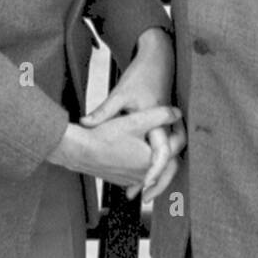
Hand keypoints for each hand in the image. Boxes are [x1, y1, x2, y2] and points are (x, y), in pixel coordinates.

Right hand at [50, 106, 180, 186]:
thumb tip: (177, 112)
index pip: (174, 149)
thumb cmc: (104, 137)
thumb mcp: (134, 121)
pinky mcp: (121, 180)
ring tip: (158, 142)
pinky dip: (142, 165)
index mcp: (150, 161)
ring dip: (156, 158)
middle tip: (174, 134)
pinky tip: (138, 152)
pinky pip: (137, 174)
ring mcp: (131, 180)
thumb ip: (159, 115)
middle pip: (166, 163)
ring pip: (151, 169)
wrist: (78, 151)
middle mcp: (142, 175)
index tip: (178, 122)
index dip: (179, 132)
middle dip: (170, 149)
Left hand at [81, 27, 179, 197]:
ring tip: (142, 193)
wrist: (157, 60)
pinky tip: (140, 177)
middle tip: (144, 196)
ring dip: (158, 176)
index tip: (145, 185)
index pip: (163, 152)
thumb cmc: (140, 77)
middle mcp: (166, 127)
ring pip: (170, 158)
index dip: (155, 171)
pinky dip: (155, 166)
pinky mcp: (165, 128)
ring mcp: (168, 128)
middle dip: (160, 181)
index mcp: (157, 121)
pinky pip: (163, 150)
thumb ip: (104, 111)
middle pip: (173, 161)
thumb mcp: (120, 93)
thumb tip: (84, 122)